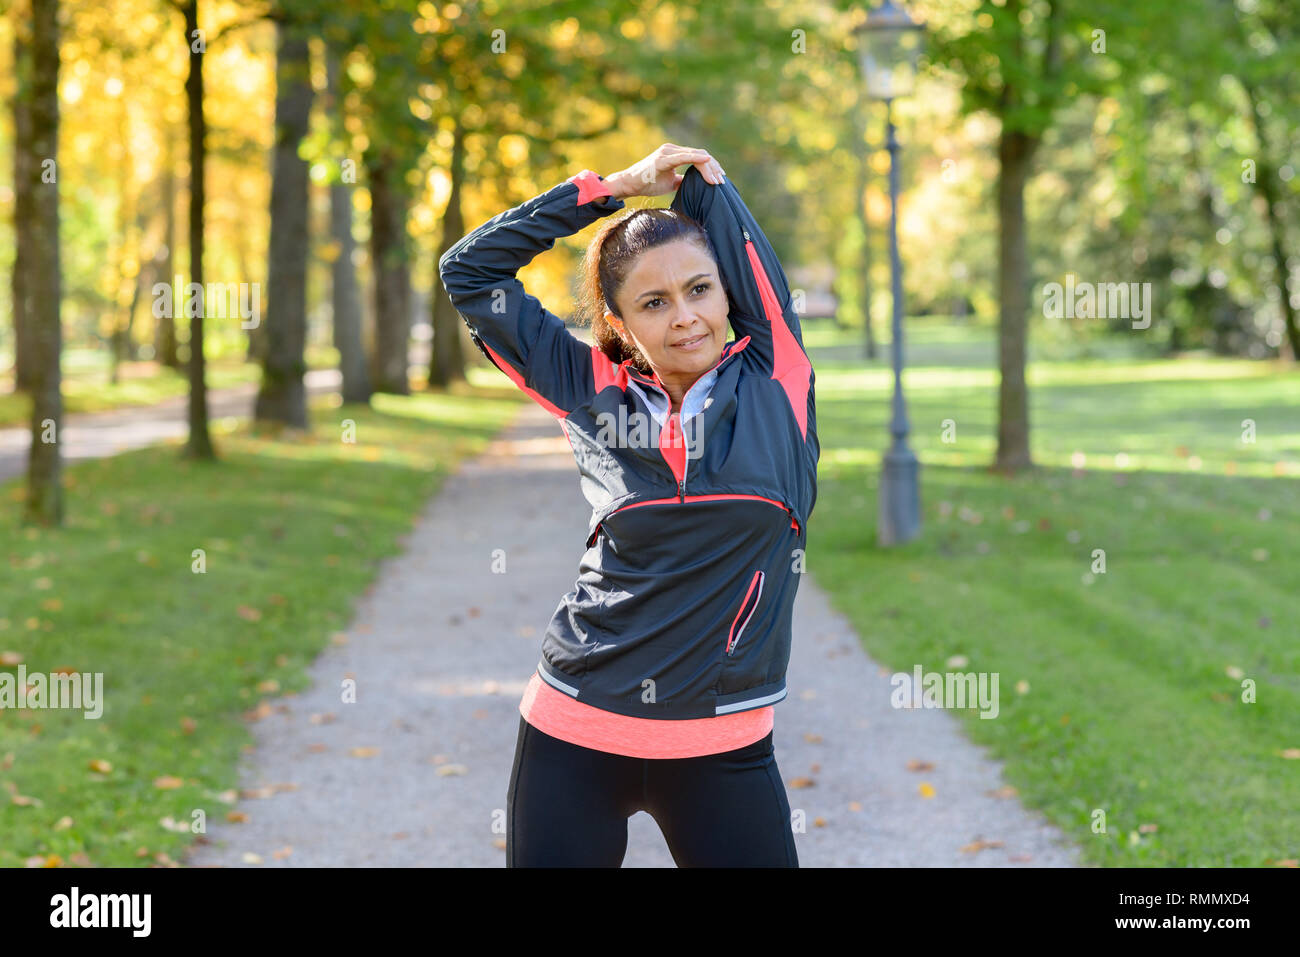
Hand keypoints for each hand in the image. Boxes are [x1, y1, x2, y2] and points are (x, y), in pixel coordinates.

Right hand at [605, 143, 724, 199]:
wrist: (630, 184)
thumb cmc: (648, 183)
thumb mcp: (671, 182)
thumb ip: (683, 180)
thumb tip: (695, 185)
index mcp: (675, 154)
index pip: (699, 157)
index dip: (712, 167)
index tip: (721, 179)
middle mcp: (672, 149)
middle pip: (700, 155)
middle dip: (714, 168)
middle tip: (722, 182)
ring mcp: (668, 152)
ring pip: (695, 156)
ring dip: (709, 167)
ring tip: (717, 180)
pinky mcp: (663, 158)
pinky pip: (684, 157)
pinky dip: (697, 158)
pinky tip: (707, 161)